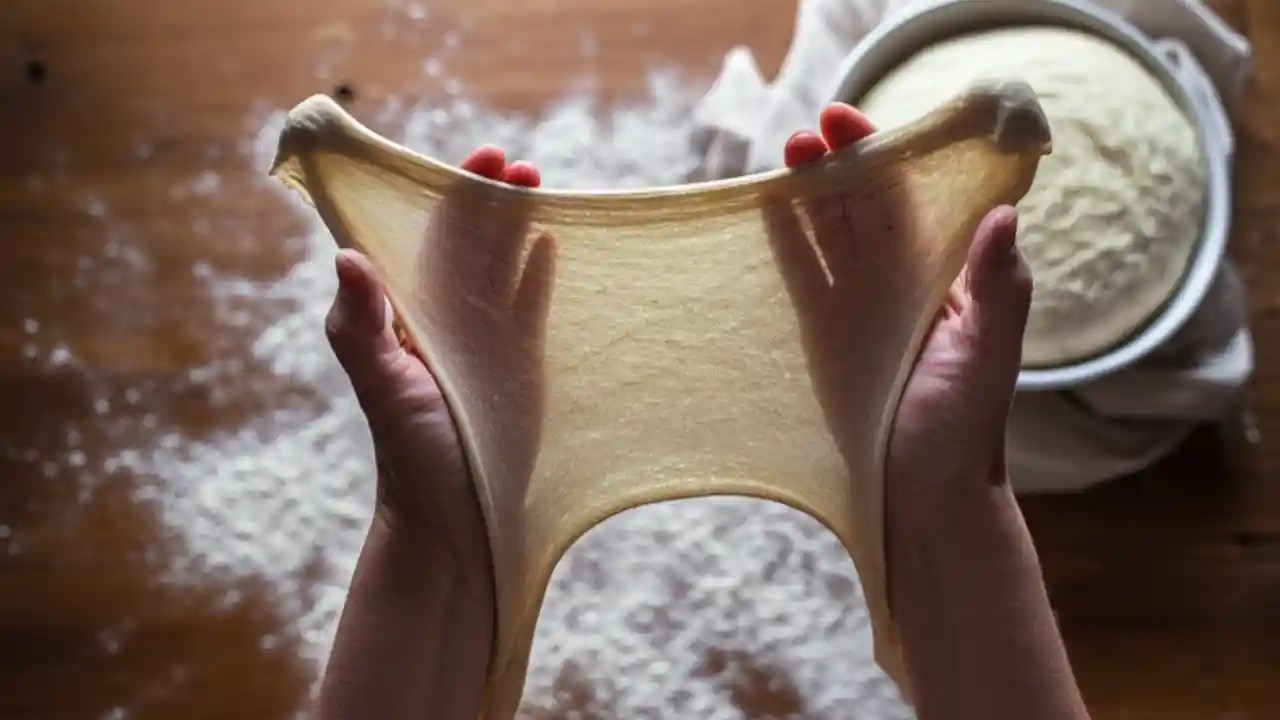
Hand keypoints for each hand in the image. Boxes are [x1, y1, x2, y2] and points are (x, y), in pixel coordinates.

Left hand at [323, 145, 543, 584]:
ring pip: (502, 265)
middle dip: (491, 199)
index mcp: (406, 314)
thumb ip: (361, 325)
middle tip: (520, 164)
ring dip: (517, 224)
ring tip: (539, 183)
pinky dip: (537, 273)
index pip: (430, 238)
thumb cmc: (409, 451)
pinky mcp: (518, 362)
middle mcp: (444, 318)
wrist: (453, 514)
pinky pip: (528, 304)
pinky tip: (550, 242)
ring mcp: (484, 339)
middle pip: (471, 243)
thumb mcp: (381, 384)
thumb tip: (346, 257)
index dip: (450, 196)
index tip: (478, 160)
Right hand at [780, 104, 1031, 570]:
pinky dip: (787, 244)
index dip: (888, 158)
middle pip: (865, 207)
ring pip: (830, 234)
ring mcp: (860, 308)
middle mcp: (902, 284)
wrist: (924, 497)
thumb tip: (1004, 216)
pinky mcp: (825, 335)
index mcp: (947, 277)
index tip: (856, 124)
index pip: (913, 201)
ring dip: (810, 194)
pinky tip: (767, 212)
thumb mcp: (991, 355)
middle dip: (842, 165)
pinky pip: (804, 278)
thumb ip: (999, 288)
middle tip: (810, 132)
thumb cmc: (966, 429)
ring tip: (785, 156)